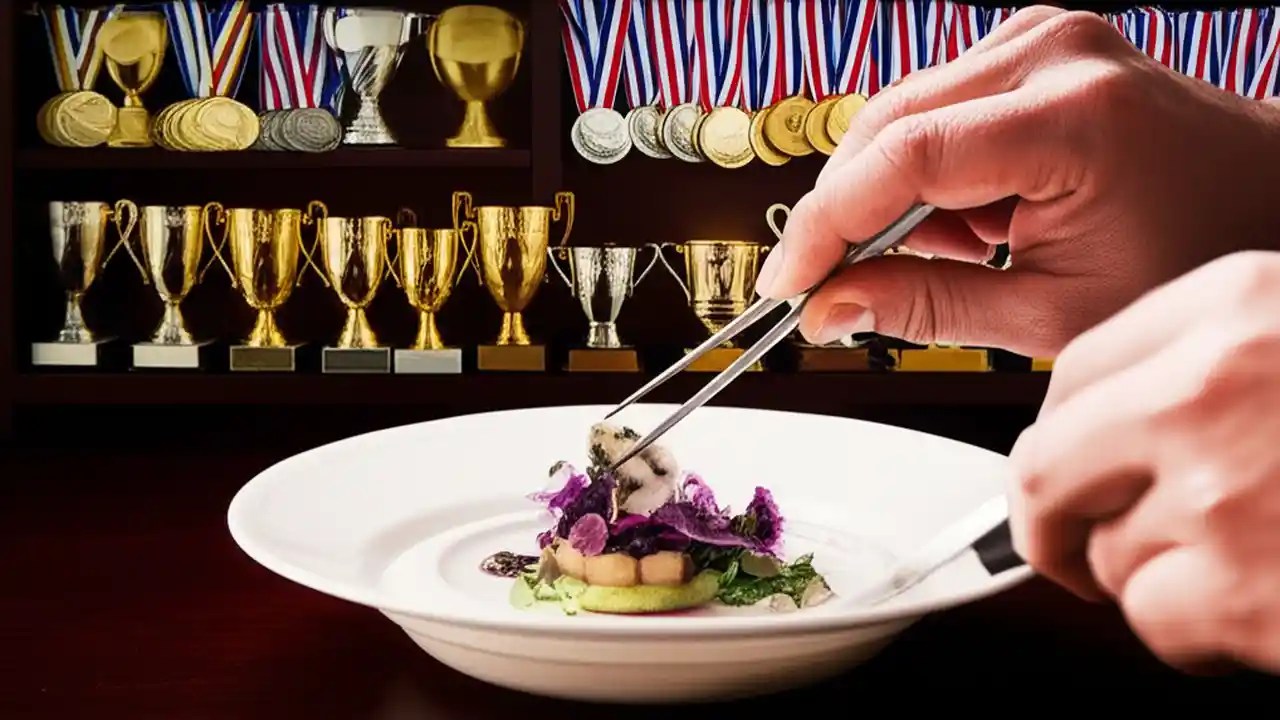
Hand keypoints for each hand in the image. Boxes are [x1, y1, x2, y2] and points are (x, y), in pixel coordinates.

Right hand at [757, 6, 1279, 357]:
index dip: (826, 225)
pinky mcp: (1036, 43)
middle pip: (888, 122)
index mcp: (1072, 117)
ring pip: (903, 111)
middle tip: (828, 285)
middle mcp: (1055, 51)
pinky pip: (938, 102)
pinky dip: (929, 169)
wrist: (1264, 200)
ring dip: (892, 193)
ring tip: (950, 256)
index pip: (903, 158)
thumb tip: (831, 308)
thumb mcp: (1053, 310)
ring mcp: (1045, 35)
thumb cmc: (1189, 254)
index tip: (786, 283)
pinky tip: (972, 218)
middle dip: (844, 212)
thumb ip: (928, 307)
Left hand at [1008, 250, 1279, 673]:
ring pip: (1101, 551)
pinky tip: (1258, 607)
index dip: (1064, 432)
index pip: (1077, 371)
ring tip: (1242, 561)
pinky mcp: (1244, 592)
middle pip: (1045, 466)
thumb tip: (1117, 421)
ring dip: (1151, 575)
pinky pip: (1154, 618)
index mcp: (1235, 305)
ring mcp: (1221, 490)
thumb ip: (1214, 363)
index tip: (1069, 461)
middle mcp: (1209, 387)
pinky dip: (1194, 629)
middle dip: (1054, 523)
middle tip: (1083, 546)